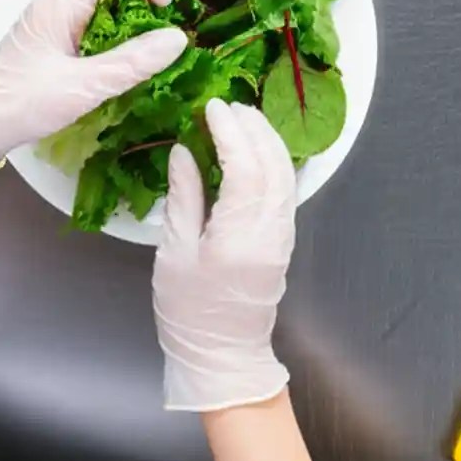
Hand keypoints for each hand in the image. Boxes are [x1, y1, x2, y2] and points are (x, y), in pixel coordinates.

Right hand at [154, 99, 296, 411]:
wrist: (223, 355)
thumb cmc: (190, 311)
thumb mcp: (175, 254)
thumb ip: (185, 199)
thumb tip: (184, 152)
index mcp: (240, 236)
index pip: (245, 168)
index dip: (231, 132)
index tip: (213, 107)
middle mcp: (271, 231)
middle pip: (273, 165)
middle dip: (254, 128)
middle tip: (229, 105)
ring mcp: (283, 236)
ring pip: (285, 175)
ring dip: (267, 141)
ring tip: (243, 118)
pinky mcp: (284, 240)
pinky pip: (285, 190)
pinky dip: (273, 162)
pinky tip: (256, 149)